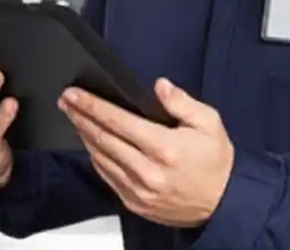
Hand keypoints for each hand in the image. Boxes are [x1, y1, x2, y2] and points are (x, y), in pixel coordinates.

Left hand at [58, 77, 233, 227]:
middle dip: (80, 117)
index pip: (117, 121)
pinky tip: (91, 144)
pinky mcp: (135, 203)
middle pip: (103, 139)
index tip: (74, 94)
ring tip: (74, 118)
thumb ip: (181, 102)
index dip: (92, 106)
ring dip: (84, 136)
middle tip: (65, 101)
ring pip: (101, 159)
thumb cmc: (217, 161)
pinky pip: (107, 177)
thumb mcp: (209, 122)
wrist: (225, 203)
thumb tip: (159, 85)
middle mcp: (147, 170)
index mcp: (164, 147)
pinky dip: (96, 158)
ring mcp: (138, 190)